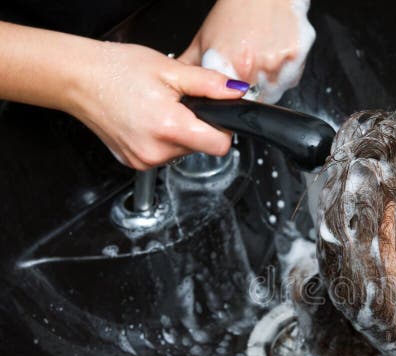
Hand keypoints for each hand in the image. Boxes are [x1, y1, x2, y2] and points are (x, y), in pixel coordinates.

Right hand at [70, 41, 247, 169]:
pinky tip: (146, 121)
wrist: (78, 79)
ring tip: (158, 109)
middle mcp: (156, 151)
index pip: (219, 146)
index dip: (222, 128)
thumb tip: (236, 92)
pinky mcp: (135, 163)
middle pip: (200, 147)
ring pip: (182, 152)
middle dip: (197, 126)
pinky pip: (163, 155)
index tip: (214, 115)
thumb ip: (209, 84)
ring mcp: (144, 160)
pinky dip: (162, 140)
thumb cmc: (116, 70)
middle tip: (176, 104)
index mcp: (169, 127)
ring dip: (179, 133)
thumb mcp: (170, 70)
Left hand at [179, 0, 314, 103]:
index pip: (234, 102)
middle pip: (257, 98)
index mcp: (231, 66)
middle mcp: (255, 68)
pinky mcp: (296, 58)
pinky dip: (286, 69)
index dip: (234, 96)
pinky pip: (291, 77)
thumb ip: (191, 67)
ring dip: (271, 79)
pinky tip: (276, 50)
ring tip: (263, 54)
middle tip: (250, 63)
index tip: (234, 87)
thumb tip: (182, 89)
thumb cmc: (235, 11)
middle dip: (253, 87)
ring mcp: (278, 63)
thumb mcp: (204, 38)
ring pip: (276, 89)